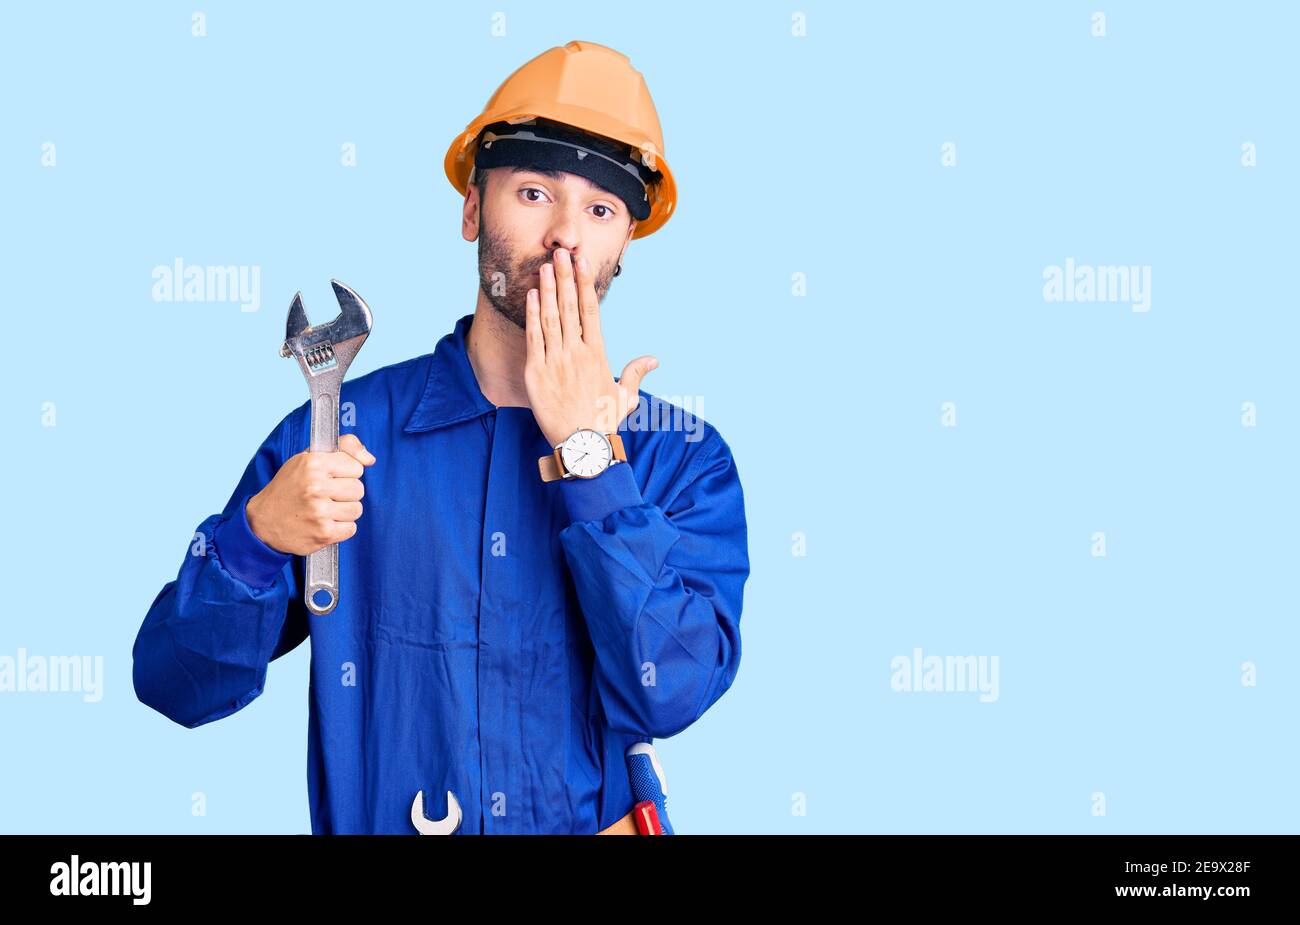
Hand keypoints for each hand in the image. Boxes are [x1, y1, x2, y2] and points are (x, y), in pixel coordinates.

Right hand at [245, 433, 375, 554]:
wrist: (262, 522)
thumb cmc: (288, 488)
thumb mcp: (308, 458)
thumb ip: (343, 449)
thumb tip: (370, 459)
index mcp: (313, 463)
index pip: (356, 467)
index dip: (345, 473)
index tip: (331, 477)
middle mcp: (316, 487)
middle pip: (358, 489)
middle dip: (345, 493)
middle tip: (326, 495)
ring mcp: (320, 512)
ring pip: (357, 509)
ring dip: (344, 511)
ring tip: (324, 509)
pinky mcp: (324, 533)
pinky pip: (351, 529)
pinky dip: (340, 528)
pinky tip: (324, 523)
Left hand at [524, 247, 657, 446]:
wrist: (581, 445)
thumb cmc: (603, 422)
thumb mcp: (625, 396)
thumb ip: (636, 373)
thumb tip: (654, 360)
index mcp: (598, 354)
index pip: (591, 311)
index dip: (584, 285)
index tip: (582, 264)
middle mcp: (577, 352)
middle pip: (569, 307)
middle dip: (565, 277)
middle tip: (561, 253)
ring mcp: (555, 361)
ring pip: (550, 318)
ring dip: (547, 290)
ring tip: (545, 266)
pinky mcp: (536, 373)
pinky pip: (534, 338)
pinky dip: (532, 316)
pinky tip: (531, 297)